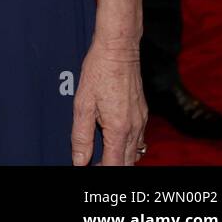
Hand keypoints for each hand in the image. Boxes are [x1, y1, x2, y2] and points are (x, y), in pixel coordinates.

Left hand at [71, 42, 147, 165]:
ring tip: (102, 156)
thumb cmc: (99, 71)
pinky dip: (127, 146)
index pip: (115, 165)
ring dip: (121, 158)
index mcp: (119, 129)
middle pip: (127, 162)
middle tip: (94, 165)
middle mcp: (135, 128)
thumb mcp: (82, 104)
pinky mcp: (142, 113)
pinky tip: (114, 139)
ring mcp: (141, 121)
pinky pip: (139, 139)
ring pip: (135, 152)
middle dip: (112, 167)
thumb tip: (79, 160)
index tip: (89, 169)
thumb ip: (81, 136)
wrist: (118, 50)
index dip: (102, 171)